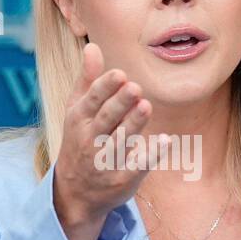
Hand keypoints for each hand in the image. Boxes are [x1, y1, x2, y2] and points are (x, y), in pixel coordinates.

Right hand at [52, 42, 160, 239]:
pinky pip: (137, 166)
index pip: (91, 101)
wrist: (74, 193)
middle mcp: (90, 141)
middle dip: (119, 104)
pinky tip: (166, 141)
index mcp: (79, 120)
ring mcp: (105, 162)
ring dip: (133, 125)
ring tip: (146, 106)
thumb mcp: (76, 112)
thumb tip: (92, 46)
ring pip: (121, 141)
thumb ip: (87, 81)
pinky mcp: (122, 180)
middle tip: (136, 87)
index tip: (119, 74)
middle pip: (106, 119)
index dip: (104, 88)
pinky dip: (150, 155)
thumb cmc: (79, 141)